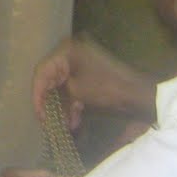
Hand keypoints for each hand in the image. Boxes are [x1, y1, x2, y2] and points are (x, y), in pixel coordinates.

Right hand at [31, 35, 156, 131]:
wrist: (139, 94)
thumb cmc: (106, 88)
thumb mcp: (76, 92)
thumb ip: (56, 95)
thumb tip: (44, 106)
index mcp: (66, 50)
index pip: (42, 71)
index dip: (37, 95)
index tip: (39, 115)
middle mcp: (72, 52)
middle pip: (51, 78)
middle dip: (50, 101)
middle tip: (46, 120)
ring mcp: (83, 62)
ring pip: (63, 85)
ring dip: (62, 105)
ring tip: (63, 125)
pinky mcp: (90, 72)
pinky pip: (75, 87)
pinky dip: (73, 103)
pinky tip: (74, 121)